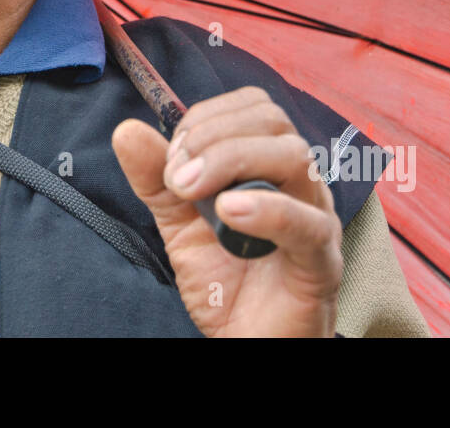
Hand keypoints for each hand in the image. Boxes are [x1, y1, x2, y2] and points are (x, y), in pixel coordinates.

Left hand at [112, 85, 343, 336]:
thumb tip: (126, 130)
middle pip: (273, 122)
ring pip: (294, 157)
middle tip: (176, 176)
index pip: (254, 107)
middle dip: (213, 135)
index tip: (172, 154)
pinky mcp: (322, 262)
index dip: (208, 118)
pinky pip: (308, 224)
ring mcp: (316, 219)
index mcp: (270, 166)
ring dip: (232, 161)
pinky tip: (229, 212)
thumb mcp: (179, 225)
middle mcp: (300, 184)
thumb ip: (156, 179)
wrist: (247, 341)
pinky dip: (267, 209)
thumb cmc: (225, 282)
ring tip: (192, 191)